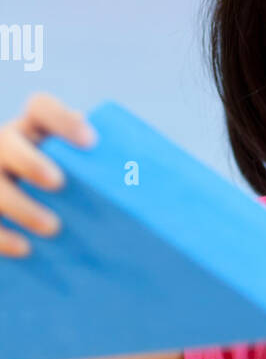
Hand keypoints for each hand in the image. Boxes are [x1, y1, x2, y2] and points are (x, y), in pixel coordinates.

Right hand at [0, 93, 97, 257]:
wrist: (41, 214)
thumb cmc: (76, 188)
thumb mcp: (84, 171)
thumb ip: (104, 166)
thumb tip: (157, 184)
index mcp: (34, 129)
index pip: (41, 108)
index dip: (62, 121)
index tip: (91, 142)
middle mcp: (6, 147)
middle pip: (7, 142)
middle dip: (31, 162)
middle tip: (59, 183)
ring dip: (21, 205)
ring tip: (53, 227)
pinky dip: (2, 236)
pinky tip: (26, 250)